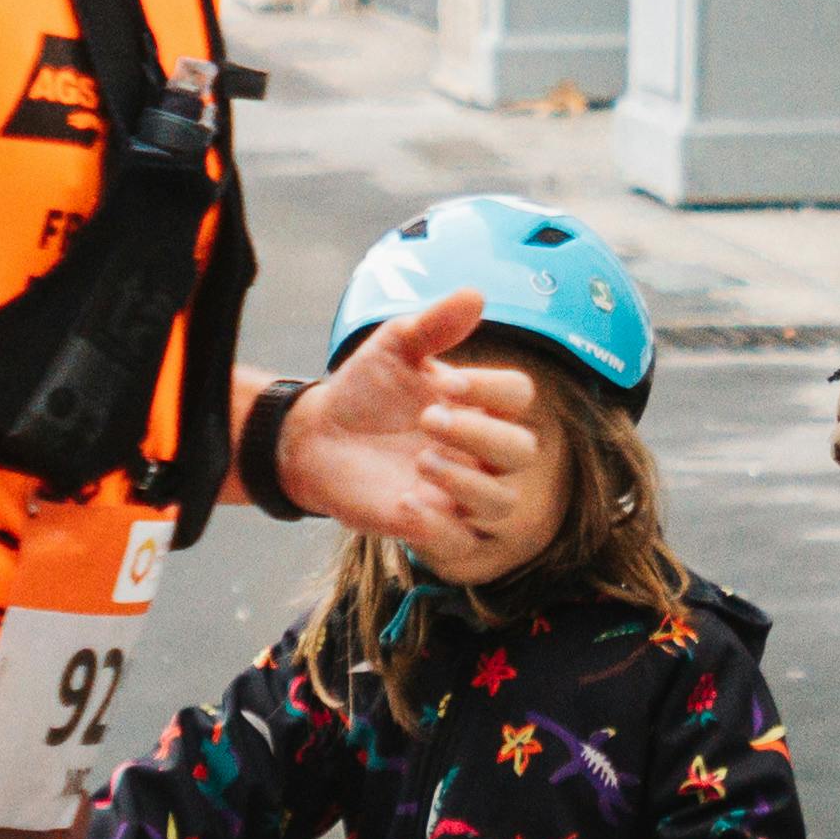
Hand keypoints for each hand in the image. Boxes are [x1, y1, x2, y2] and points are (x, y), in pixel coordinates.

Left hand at [272, 289, 540, 542]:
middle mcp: (481, 450)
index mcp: (479, 402)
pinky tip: (404, 500)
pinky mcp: (434, 529)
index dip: (493, 389)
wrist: (317, 436)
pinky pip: (463, 544)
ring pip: (502, 503)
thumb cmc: (365, 389)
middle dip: (481, 435)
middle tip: (427, 419)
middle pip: (522, 451)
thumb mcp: (393, 348)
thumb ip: (433, 325)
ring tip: (420, 461)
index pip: (518, 396)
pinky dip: (438, 527)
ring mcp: (461, 493)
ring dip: (467, 482)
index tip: (449, 382)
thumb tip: (475, 294)